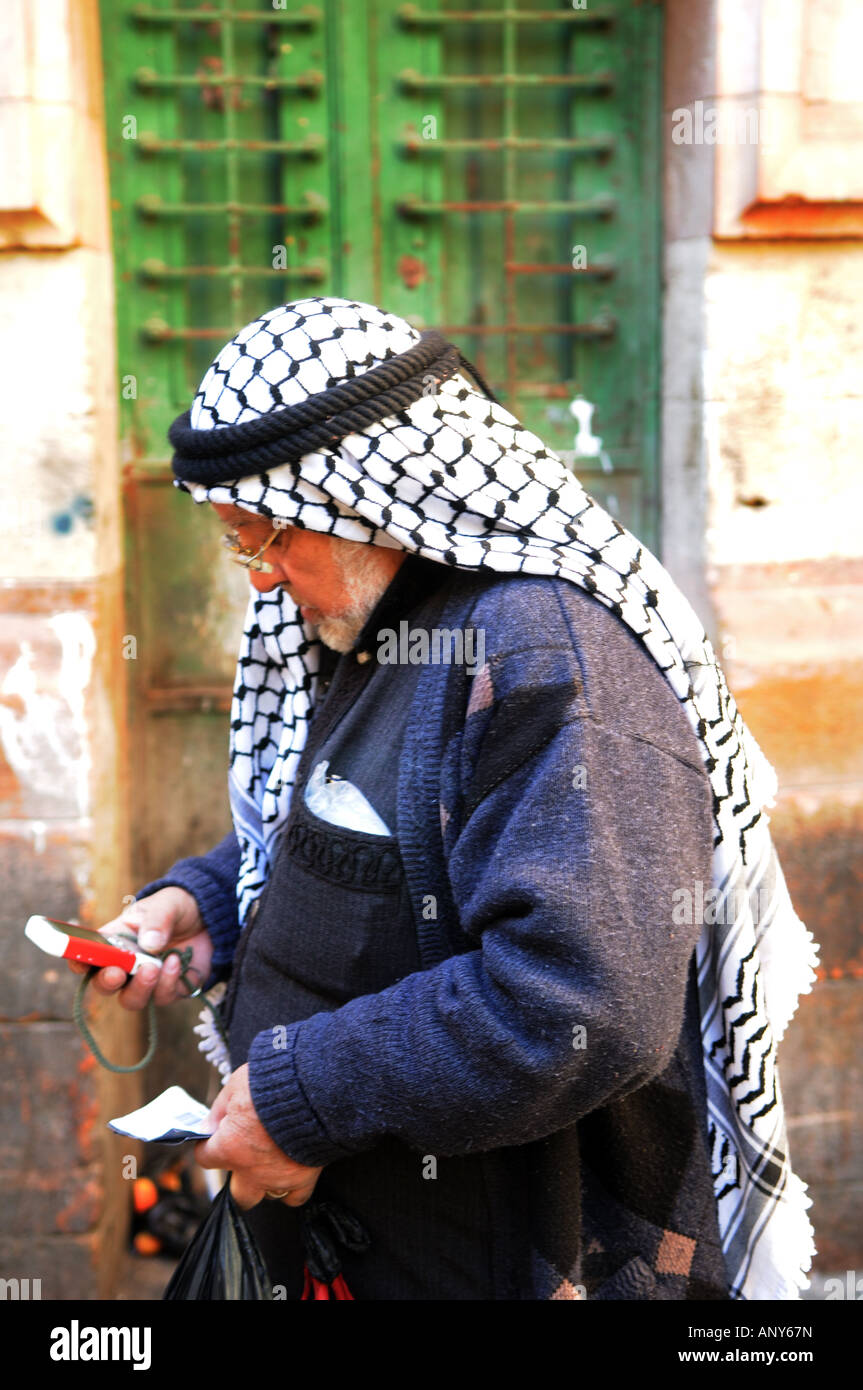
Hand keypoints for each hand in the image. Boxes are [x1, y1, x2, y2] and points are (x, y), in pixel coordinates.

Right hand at [65, 887, 212, 1010]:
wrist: (213, 918)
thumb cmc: (178, 907)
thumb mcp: (168, 903)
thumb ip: (158, 920)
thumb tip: (149, 944)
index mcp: (115, 940)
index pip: (86, 956)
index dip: (78, 962)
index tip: (80, 963)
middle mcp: (126, 964)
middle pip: (104, 985)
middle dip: (107, 982)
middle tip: (118, 972)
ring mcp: (147, 980)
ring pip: (131, 1000)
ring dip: (140, 987)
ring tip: (155, 966)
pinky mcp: (169, 990)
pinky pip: (162, 998)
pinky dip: (168, 983)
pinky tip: (178, 961)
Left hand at [195, 1063, 323, 1209]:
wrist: (313, 1091)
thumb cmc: (273, 1084)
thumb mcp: (237, 1085)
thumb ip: (219, 1110)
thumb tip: (207, 1126)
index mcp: (230, 1147)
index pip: (206, 1157)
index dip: (209, 1146)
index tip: (214, 1138)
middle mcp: (251, 1170)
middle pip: (237, 1194)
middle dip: (239, 1178)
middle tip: (247, 1157)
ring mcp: (278, 1178)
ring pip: (266, 1197)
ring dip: (266, 1183)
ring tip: (273, 1163)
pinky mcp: (304, 1178)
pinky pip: (295, 1197)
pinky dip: (293, 1189)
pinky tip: (293, 1173)